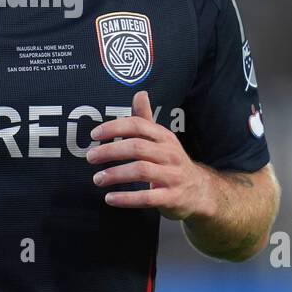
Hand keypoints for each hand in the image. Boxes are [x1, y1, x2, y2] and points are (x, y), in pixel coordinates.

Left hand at [86, 89, 213, 221]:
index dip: (115, 128)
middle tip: (90, 157)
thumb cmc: (172, 162)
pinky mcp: (172, 197)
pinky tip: (110, 198)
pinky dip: (126, 198)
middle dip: (110, 151)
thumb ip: (146, 119)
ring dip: (116, 174)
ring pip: (141, 171)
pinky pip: (147, 197)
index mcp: (164, 137)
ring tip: (98, 178)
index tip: (94, 134)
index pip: (138, 125)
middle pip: (137, 147)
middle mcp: (169, 154)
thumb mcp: (162, 139)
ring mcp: (172, 176)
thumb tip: (140, 93)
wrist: (201, 191)